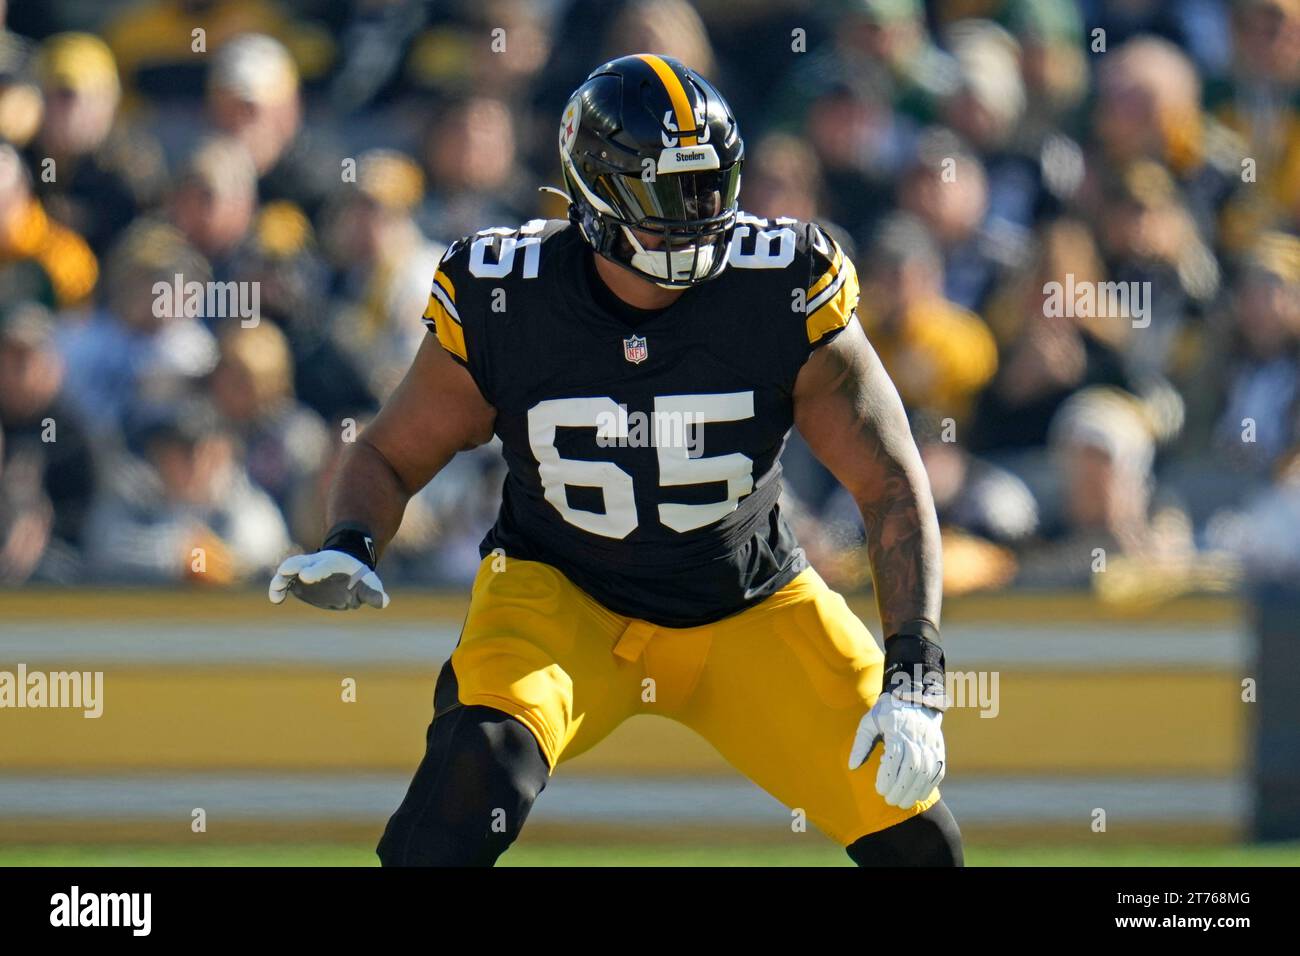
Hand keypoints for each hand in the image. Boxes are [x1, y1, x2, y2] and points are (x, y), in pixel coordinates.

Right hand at [268, 549, 389, 609]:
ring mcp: (303, 573)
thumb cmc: (356, 575)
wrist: (345, 568)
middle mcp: (315, 565)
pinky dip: (278, 590)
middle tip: (285, 574)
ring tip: (276, 596)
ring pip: (287, 572)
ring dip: (280, 581)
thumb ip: (373, 593)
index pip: (322, 566)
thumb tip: (384, 602)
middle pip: (299, 562)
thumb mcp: (368, 582)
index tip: (307, 576)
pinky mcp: (296, 583)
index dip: (315, 570)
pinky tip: (277, 600)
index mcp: (332, 563)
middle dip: (292, 567)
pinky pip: (283, 584)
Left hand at [849, 693, 945, 807]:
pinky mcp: (939, 750)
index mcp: (898, 730)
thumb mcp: (869, 722)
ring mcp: (930, 745)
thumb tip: (852, 766)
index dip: (888, 776)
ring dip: (914, 791)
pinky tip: (918, 795)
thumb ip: (861, 743)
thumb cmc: (887, 712)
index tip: (879, 789)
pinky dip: (929, 786)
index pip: (894, 757)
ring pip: (926, 773)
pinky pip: (938, 772)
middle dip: (901, 788)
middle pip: (911, 768)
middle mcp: (916, 738)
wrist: (915, 699)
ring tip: (902, 802)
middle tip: (889, 800)